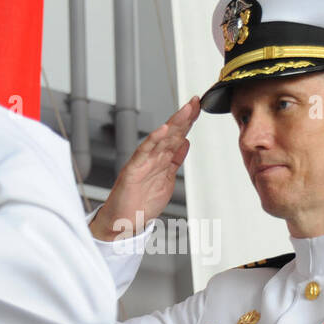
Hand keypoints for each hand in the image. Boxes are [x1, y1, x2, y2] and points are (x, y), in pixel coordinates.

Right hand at [90, 97, 199, 241]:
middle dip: (184, 117)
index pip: (178, 136)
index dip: (188, 122)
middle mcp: (153, 158)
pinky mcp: (133, 170)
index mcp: (161, 160)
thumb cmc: (141, 203)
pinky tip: (162, 129)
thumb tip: (185, 143)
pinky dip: (153, 140)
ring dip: (174, 123)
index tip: (199, 107)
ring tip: (186, 109)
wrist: (124, 221)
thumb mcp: (167, 179)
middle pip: (171, 133)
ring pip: (161, 138)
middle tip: (195, 101)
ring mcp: (143, 162)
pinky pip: (144, 152)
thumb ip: (175, 160)